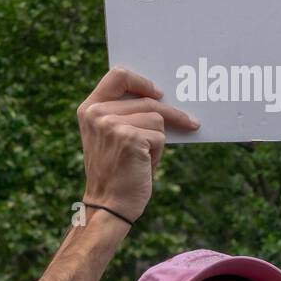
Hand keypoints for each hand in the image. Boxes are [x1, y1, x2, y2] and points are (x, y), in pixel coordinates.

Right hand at [77, 67, 198, 221]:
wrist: (109, 205)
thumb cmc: (115, 172)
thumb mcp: (111, 137)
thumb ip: (124, 114)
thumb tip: (163, 97)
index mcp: (89, 108)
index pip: (118, 75)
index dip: (142, 81)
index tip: (159, 92)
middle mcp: (96, 113)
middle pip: (148, 100)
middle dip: (172, 114)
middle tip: (191, 122)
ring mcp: (111, 124)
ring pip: (157, 118)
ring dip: (158, 141)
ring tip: (143, 159)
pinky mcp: (129, 137)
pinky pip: (160, 136)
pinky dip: (158, 153)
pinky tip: (144, 166)